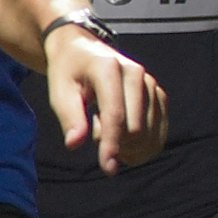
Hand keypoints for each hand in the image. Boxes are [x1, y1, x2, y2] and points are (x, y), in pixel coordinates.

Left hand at [44, 25, 168, 171]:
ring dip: (127, 145)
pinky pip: (158, 132)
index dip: (112, 144)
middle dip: (115, 143)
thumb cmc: (68, 71)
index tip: (108, 168)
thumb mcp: (59, 91)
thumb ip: (69, 117)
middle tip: (92, 127)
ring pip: (149, 134)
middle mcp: (137, 75)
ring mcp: (151, 85)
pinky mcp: (159, 95)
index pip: (115, 115)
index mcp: (109, 69)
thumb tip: (75, 143)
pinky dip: (142, 144)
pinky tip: (124, 137)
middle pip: (135, 129)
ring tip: (106, 128)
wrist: (83, 49)